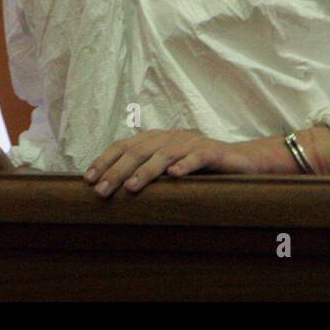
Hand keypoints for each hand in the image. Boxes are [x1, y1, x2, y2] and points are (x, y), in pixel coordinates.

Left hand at [84, 128, 260, 196]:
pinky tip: (175, 176)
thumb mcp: (169, 168)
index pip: (125, 145)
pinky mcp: (212, 153)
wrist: (241, 161)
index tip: (88, 179)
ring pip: (164, 155)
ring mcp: (191, 143)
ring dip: (146, 171)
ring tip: (130, 187)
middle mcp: (171, 137)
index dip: (105, 160)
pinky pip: (197, 158)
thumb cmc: (199, 169)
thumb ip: (146, 173)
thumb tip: (112, 191)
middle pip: (139, 151)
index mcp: (157, 139)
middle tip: (101, 191)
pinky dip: (186, 165)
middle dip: (117, 170)